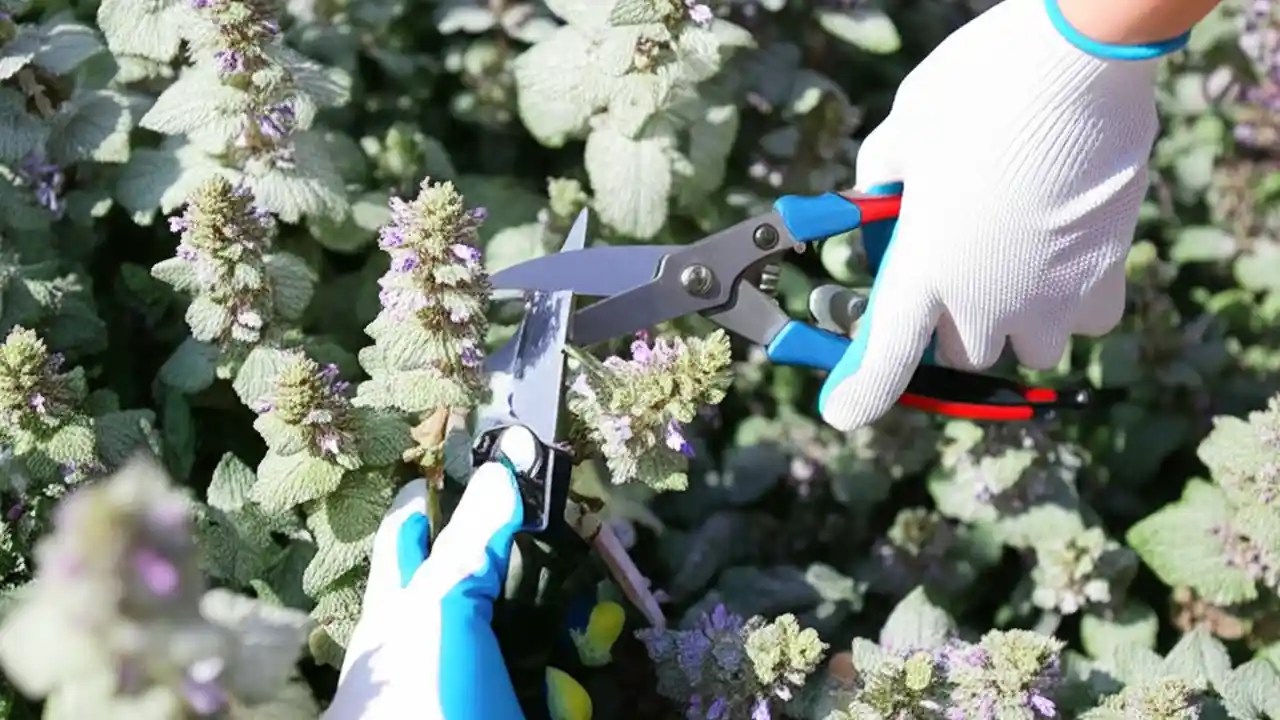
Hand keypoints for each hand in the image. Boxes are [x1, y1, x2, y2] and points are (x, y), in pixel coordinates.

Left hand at [323, 427, 600, 719]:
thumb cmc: (420, 702)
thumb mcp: (437, 612)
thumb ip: (468, 543)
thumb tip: (502, 470)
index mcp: (409, 600)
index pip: (421, 525)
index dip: (450, 486)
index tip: (505, 455)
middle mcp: (452, 632)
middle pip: (504, 570)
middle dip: (552, 554)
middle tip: (594, 536)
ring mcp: (494, 673)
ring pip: (547, 621)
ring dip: (584, 613)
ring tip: (612, 606)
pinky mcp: (532, 708)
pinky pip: (572, 678)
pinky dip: (588, 668)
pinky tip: (605, 648)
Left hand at [815, 0, 1191, 430]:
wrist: (1077, 63)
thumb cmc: (977, 89)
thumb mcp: (901, 133)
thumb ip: (879, 185)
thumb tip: (876, 200)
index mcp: (921, 274)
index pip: (885, 364)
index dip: (859, 394)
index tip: (841, 409)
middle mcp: (984, 305)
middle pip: (960, 350)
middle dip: (950, 320)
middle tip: (951, 263)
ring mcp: (1050, 300)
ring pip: (1027, 345)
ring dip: (1014, 317)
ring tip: (1012, 255)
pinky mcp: (1107, 280)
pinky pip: (1084, 320)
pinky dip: (1073, 300)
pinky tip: (1063, 252)